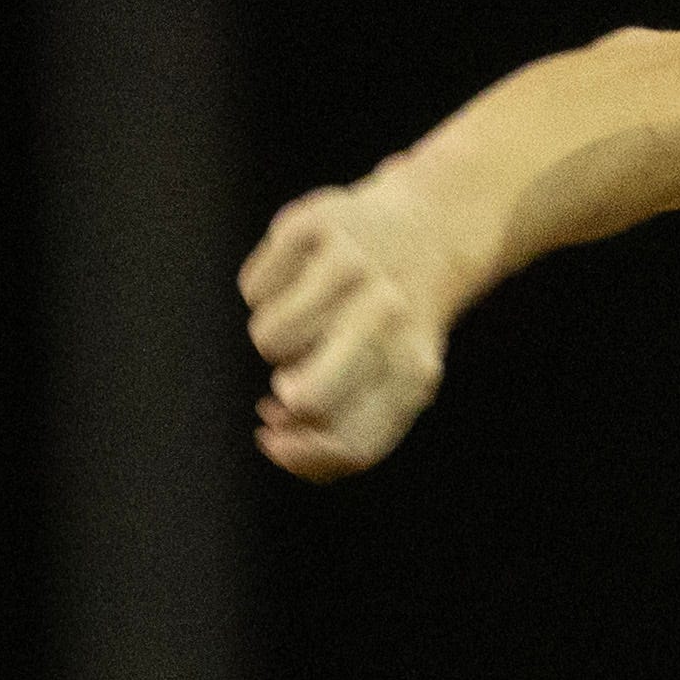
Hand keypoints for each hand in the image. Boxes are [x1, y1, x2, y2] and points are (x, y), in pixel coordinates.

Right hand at [239, 176, 457, 479]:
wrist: (426, 233)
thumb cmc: (395, 330)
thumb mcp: (391, 389)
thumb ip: (338, 436)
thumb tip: (271, 434)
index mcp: (413, 368)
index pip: (352, 442)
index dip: (303, 455)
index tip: (276, 441)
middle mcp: (388, 312)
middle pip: (308, 397)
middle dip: (292, 396)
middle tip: (299, 378)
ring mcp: (349, 263)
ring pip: (268, 339)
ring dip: (279, 341)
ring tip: (314, 318)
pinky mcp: (310, 224)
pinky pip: (254, 290)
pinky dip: (268, 291)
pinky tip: (304, 276)